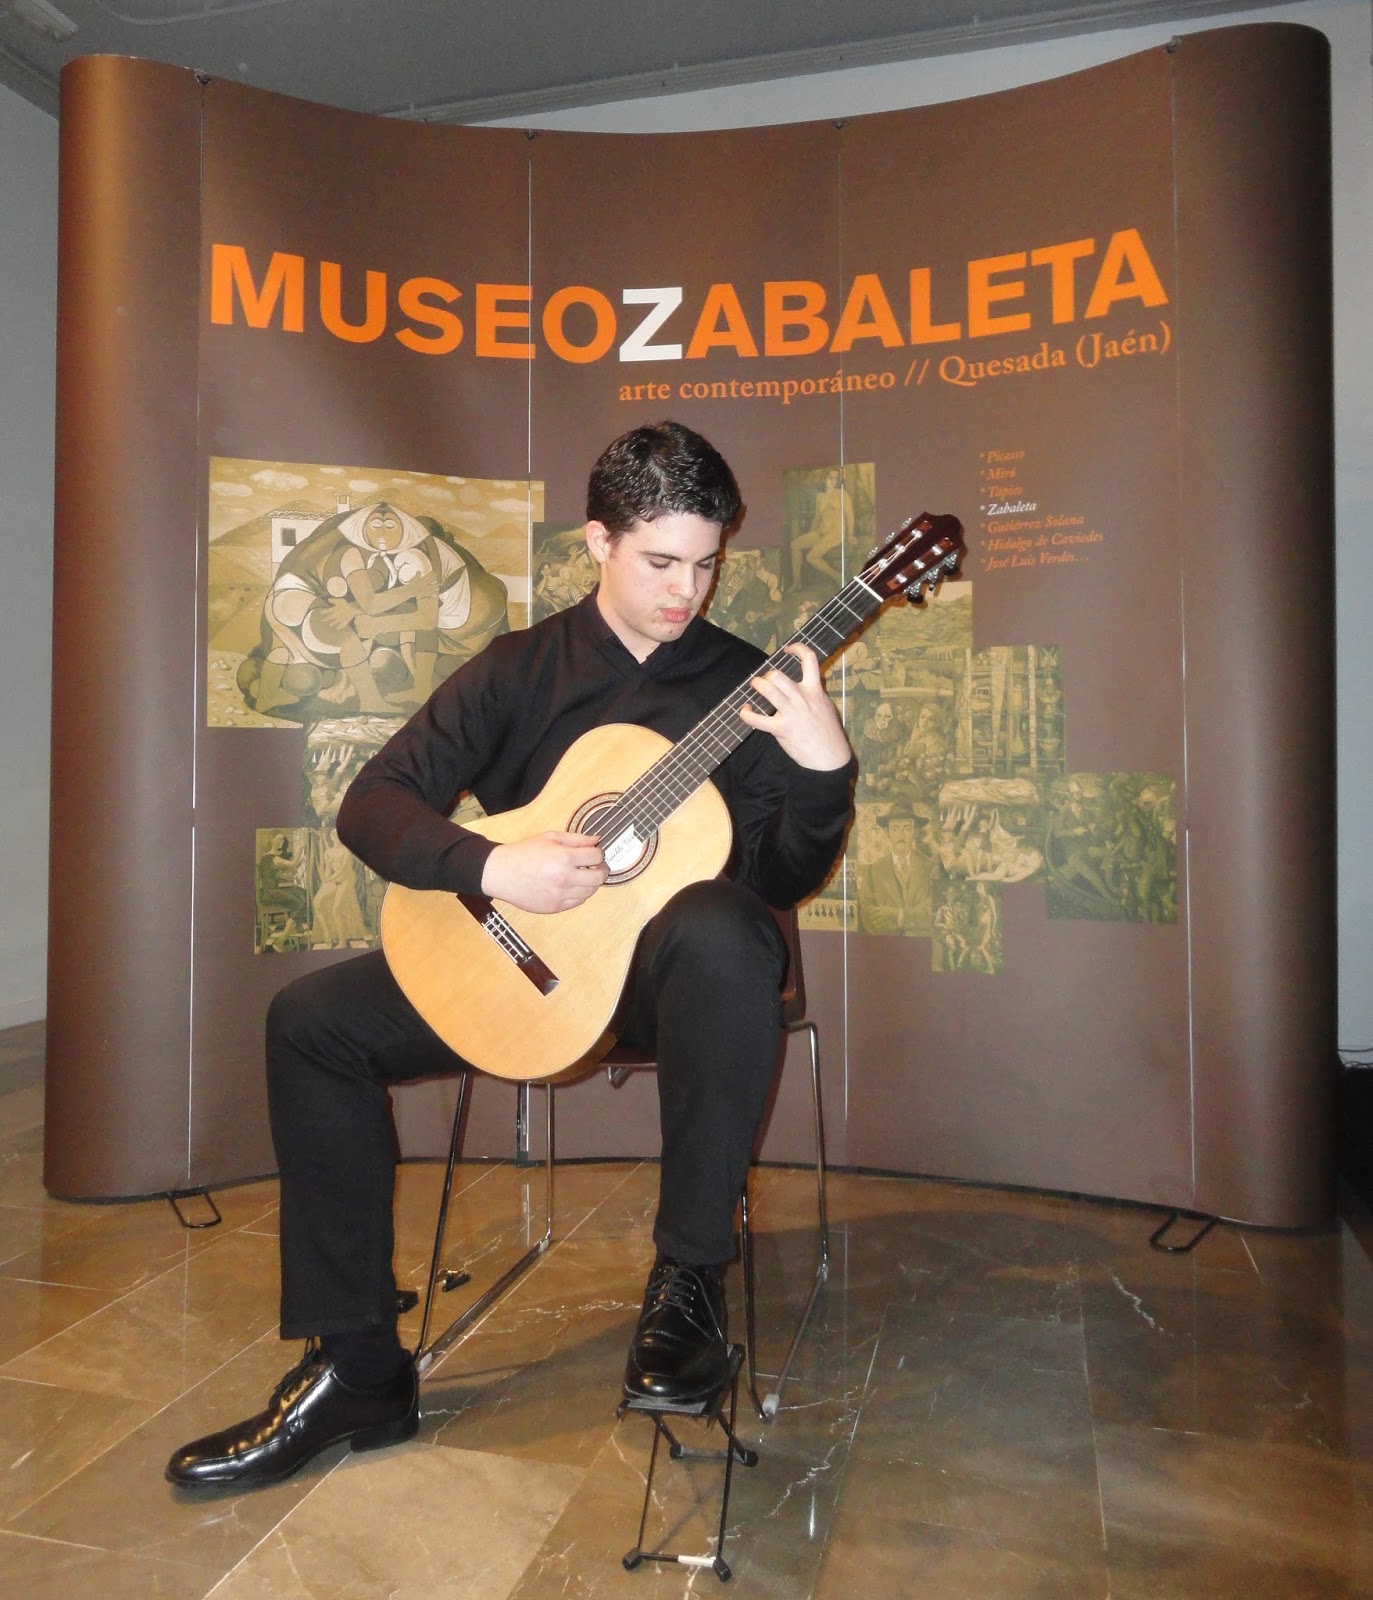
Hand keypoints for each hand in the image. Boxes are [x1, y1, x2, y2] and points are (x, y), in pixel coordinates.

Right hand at [480, 831, 607, 912]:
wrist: (501, 873)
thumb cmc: (524, 853)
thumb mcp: (550, 838)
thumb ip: (576, 839)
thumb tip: (596, 840)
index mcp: (564, 858)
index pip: (597, 857)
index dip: (599, 853)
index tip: (595, 853)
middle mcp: (565, 878)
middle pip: (599, 877)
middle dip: (602, 870)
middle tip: (596, 866)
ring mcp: (560, 895)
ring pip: (590, 892)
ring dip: (590, 883)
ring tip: (581, 875)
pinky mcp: (554, 907)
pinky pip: (577, 902)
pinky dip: (578, 894)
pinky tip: (570, 885)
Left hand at [737, 644, 851, 770]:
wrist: (831, 757)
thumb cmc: (828, 732)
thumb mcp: (825, 706)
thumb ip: (813, 693)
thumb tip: (803, 684)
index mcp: (815, 690)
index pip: (809, 659)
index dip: (797, 648)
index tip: (787, 649)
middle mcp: (802, 698)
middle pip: (778, 675)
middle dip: (767, 676)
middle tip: (765, 682)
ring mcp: (791, 713)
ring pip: (767, 689)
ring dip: (757, 685)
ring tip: (755, 687)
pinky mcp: (781, 729)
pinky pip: (757, 719)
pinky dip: (746, 714)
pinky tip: (745, 711)